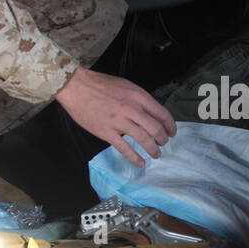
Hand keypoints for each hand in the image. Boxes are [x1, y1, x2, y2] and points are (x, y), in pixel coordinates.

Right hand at [54, 66, 176, 166]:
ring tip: (156, 154)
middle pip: (156, 129)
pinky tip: (140, 163)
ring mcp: (119, 122)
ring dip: (153, 149)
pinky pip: (125, 149)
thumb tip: (151, 113)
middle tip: (163, 144)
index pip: (162, 114)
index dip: (170, 126)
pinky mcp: (107, 133)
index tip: (172, 132)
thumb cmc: (100, 84)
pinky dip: (135, 158)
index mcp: (138, 96)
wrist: (77, 87)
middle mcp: (131, 109)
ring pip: (143, 140)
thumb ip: (139, 99)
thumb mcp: (126, 86)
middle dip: (163, 139)